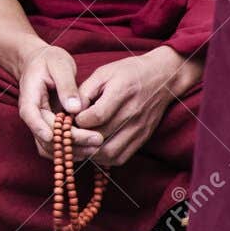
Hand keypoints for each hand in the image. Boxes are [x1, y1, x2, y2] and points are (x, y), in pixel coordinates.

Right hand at [16, 43, 99, 159]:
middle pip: (46, 136)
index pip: (31, 116)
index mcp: (30, 97)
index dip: (41, 128)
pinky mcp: (50, 129)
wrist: (40, 62)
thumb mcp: (59, 65)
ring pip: (51, 147)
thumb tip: (75, 109)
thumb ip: (66, 86)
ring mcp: (40, 124)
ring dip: (72, 151)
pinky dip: (71, 150)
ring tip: (96, 146)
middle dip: (71, 141)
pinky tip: (89, 147)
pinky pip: (57, 147)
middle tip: (97, 139)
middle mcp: (33, 115)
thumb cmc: (49, 60)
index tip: (56, 137)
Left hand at [72, 50, 183, 166]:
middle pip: (100, 137)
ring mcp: (139, 129)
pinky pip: (121, 157)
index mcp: (122, 92)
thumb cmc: (128, 72)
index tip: (69, 118)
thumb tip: (69, 111)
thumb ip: (85, 91)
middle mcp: (132, 114)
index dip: (78, 121)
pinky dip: (104, 158)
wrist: (163, 78)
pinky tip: (93, 149)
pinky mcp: (142, 138)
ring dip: (90, 152)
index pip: (96, 116)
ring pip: (109, 153)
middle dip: (79, 139)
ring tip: (78, 144)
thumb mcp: (103, 73)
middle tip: (67, 135)